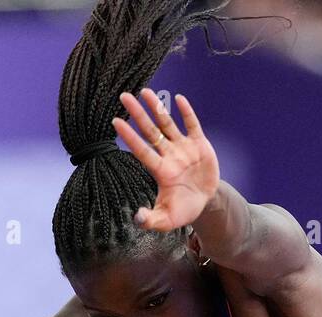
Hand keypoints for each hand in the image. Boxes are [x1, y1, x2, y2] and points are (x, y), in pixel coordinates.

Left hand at [112, 88, 219, 232]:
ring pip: (167, 123)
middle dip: (138, 114)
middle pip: (151, 131)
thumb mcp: (168, 220)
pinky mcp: (199, 144)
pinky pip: (192, 125)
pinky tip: (179, 99)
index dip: (130, 136)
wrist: (205, 202)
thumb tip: (137, 218)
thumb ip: (152, 220)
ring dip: (158, 107)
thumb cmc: (183, 210)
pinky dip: (186, 112)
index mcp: (160, 170)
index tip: (115, 121)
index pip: (142, 150)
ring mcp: (183, 147)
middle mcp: (169, 155)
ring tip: (145, 91)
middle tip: (123, 96)